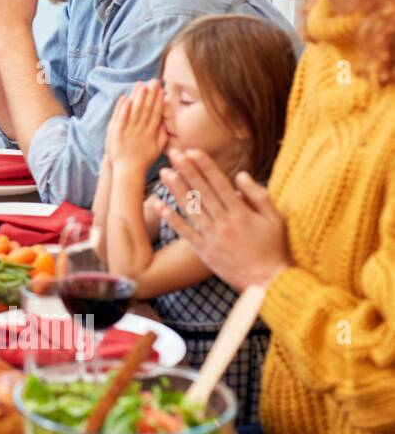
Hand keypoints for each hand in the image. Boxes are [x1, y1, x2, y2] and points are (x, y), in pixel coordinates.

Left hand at [106, 80, 166, 170]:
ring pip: (134, 111)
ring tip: (141, 85)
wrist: (128, 170)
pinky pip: (121, 118)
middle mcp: (141, 130)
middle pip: (146, 109)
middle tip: (154, 81)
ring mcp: (129, 131)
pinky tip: (126, 98)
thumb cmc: (143, 160)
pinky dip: (124, 108)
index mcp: (152, 132)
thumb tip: (168, 124)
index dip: (159, 101)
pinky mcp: (117, 133)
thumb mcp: (158, 149)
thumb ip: (163, 136)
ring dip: (138, 97)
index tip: (162, 90)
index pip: (156, 113)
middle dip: (150, 94)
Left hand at [149, 148, 291, 290]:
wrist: (267, 282)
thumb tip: (240, 174)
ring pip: (191, 208)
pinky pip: (184, 231)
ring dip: (176, 189)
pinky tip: (158, 205)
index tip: (192, 151)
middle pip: (201, 191)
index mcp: (241, 213)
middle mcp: (224, 222)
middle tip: (172, 153)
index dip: (205, 166)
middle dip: (186, 170)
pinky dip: (170, 218)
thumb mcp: (275, 219)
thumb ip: (258, 195)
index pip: (219, 183)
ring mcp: (212, 237)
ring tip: (164, 172)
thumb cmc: (274, 248)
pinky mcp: (203, 251)